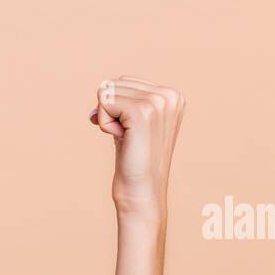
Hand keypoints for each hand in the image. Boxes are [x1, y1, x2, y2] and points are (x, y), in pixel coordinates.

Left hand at [89, 75, 184, 214]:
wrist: (141, 192)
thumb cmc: (134, 161)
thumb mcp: (133, 124)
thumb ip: (125, 101)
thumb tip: (102, 87)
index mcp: (172, 95)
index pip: (124, 82)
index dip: (115, 108)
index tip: (129, 132)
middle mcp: (169, 95)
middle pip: (114, 84)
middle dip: (110, 111)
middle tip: (127, 137)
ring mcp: (158, 103)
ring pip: (107, 92)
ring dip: (107, 118)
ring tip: (126, 139)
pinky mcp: (142, 112)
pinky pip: (105, 102)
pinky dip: (104, 123)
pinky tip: (120, 139)